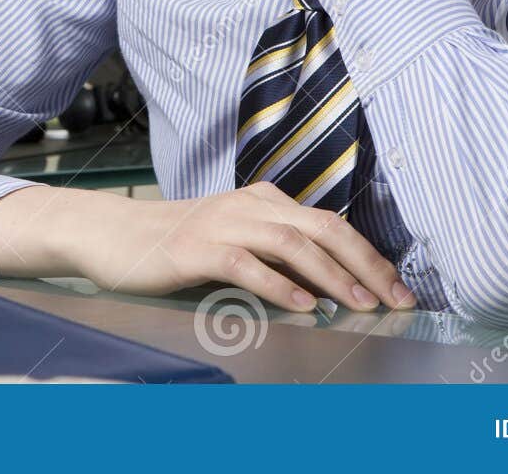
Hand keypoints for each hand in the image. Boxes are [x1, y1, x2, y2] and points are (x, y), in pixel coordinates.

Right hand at [0, 181, 415, 313]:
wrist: (110, 233)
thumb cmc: (172, 244)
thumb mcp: (232, 240)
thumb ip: (273, 252)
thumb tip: (325, 282)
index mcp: (263, 201)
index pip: (329, 223)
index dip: (368, 254)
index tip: (398, 287)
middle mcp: (249, 206)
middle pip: (322, 228)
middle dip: (366, 264)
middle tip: (397, 298)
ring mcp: (223, 223)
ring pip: (292, 243)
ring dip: (332, 275)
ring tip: (360, 302)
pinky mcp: (197, 247)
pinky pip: (247, 263)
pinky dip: (280, 284)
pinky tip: (303, 306)